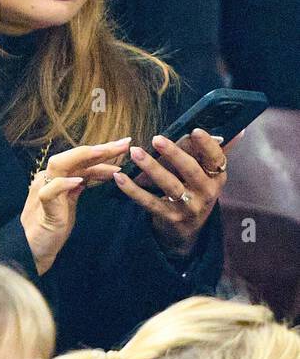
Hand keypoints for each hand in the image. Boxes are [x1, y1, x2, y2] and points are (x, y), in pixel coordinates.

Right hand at [21, 137, 129, 273]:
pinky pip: (48, 192)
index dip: (103, 153)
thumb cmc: (51, 226)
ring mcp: (43, 190)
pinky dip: (62, 184)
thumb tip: (94, 175)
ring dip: (82, 157)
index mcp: (57, 178)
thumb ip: (77, 188)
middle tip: (124, 144)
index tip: (124, 147)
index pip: (81, 160)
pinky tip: (78, 181)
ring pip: (58, 165)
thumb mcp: (69, 203)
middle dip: (100, 149)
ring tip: (104, 152)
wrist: (32, 249)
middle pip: (74, 157)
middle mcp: (48, 179)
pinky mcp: (42, 207)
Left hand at [113, 129, 226, 256]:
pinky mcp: (169, 217)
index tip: (195, 130)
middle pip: (191, 171)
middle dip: (174, 154)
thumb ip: (216, 152)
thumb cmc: (196, 191)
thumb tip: (238, 129)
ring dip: (151, 168)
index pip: (217, 160)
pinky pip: (149, 202)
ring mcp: (188, 207)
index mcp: (217, 178)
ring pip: (170, 185)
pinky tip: (120, 177)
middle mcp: (206, 193)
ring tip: (135, 152)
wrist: (187, 230)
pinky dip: (133, 190)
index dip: (207, 145)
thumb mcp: (209, 174)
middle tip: (156, 138)